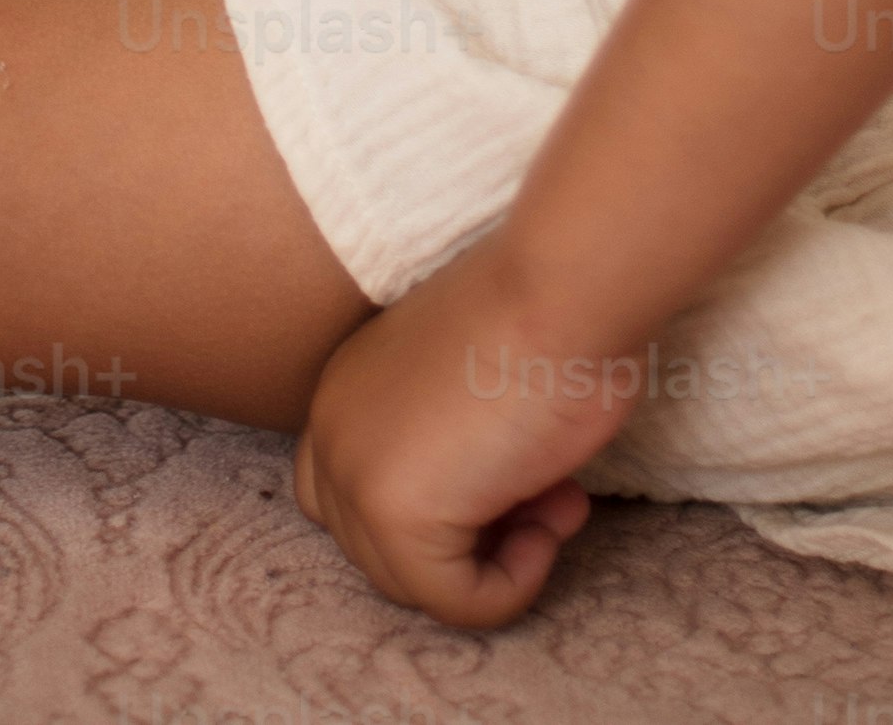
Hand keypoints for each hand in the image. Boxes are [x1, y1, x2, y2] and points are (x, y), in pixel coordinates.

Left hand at [294, 249, 624, 627]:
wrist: (561, 289)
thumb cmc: (541, 315)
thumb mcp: (472, 388)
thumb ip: (452, 452)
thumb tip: (493, 515)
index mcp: (346, 390)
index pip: (356, 497)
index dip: (443, 509)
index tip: (513, 475)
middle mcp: (332, 429)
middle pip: (381, 547)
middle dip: (469, 539)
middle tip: (547, 497)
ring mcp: (355, 474)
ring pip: (415, 583)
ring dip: (496, 563)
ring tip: (556, 504)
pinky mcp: (397, 515)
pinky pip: (455, 603)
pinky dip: (511, 588)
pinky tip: (549, 529)